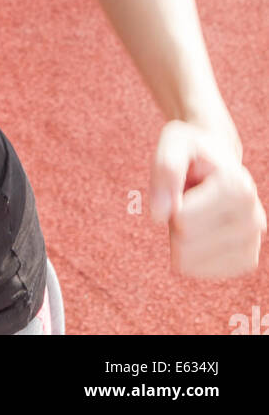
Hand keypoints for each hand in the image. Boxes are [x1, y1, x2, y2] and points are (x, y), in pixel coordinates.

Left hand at [149, 120, 265, 276]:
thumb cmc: (191, 151)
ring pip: (188, 260)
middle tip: (187, 197)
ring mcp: (252, 242)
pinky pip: (197, 270)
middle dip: (173, 219)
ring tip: (195, 211)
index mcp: (239, 187)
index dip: (170, 200)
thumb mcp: (173, 144)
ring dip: (179, 236)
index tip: (185, 183)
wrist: (215, 162)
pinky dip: (187, 252)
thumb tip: (159, 214)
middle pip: (185, 241)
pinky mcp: (245, 261)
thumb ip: (166, 169)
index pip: (183, 220)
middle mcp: (254, 218)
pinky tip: (199, 230)